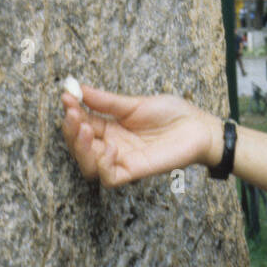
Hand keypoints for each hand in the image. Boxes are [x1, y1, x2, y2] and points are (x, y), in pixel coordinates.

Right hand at [59, 84, 213, 186]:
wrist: (199, 126)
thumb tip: (78, 89)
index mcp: (111, 127)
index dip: (71, 113)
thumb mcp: (135, 103)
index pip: (81, 124)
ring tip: (86, 130)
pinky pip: (110, 177)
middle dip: (71, 131)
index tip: (67, 96)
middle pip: (79, 146)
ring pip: (89, 165)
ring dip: (81, 149)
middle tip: (74, 115)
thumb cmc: (172, 114)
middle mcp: (112, 145)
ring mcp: (123, 159)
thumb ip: (107, 101)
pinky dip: (103, 165)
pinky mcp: (135, 171)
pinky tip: (110, 147)